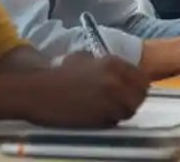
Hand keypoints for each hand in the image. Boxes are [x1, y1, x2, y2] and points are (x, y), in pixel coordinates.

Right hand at [27, 54, 149, 127]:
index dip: (137, 86)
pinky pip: (114, 121)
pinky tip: (96, 116)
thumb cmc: (57, 74)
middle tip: (122, 103)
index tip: (131, 90)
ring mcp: (108, 100)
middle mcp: (115, 80)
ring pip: (129, 110)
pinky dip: (109, 120)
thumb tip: (120, 74)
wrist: (36, 91)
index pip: (142, 78)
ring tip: (107, 110)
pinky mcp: (98, 117)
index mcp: (113, 63)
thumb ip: (106, 64)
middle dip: (133, 99)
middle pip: (140, 95)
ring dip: (122, 111)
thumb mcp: (84, 58)